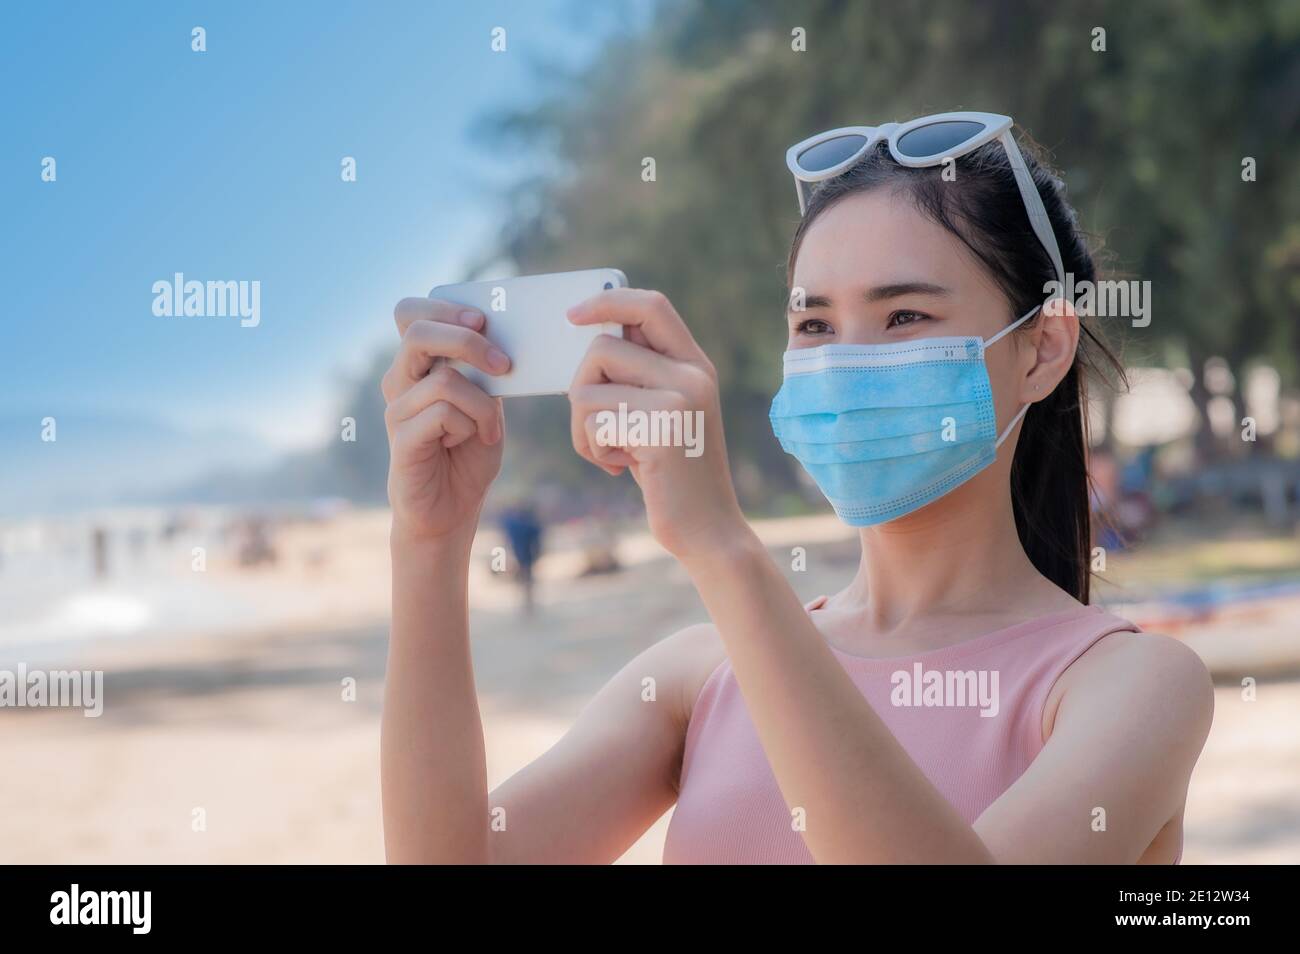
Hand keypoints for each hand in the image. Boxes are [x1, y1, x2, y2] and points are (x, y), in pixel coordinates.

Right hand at [382, 298, 510, 543]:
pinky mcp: (402, 438)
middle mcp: (401, 382)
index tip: (484, 321)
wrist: (451, 509)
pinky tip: (471, 441)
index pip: (411, 314)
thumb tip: (500, 340)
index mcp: (418, 366)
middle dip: (467, 341)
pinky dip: (471, 425)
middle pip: (419, 332)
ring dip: (482, 404)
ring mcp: (397, 409)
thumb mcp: (486, 405)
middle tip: (503, 364)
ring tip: (487, 429)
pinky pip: (444, 413)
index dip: (444, 309)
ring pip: (444, 379)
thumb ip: (485, 373)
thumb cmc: (468, 454)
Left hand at [566, 288, 746, 557]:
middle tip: (598, 426)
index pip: (651, 306)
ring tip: (610, 451)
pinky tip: (619, 467)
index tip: (572, 314)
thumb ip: (639, 375)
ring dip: (582, 427)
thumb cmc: (671, 473)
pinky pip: (593, 422)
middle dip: (581, 388)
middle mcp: (693, 375)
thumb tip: (592, 333)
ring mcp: (680, 400)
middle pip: (602, 348)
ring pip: (588, 388)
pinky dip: (592, 449)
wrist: (707, 528)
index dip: (607, 301)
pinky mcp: (661, 430)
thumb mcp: (662, 414)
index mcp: (695, 364)